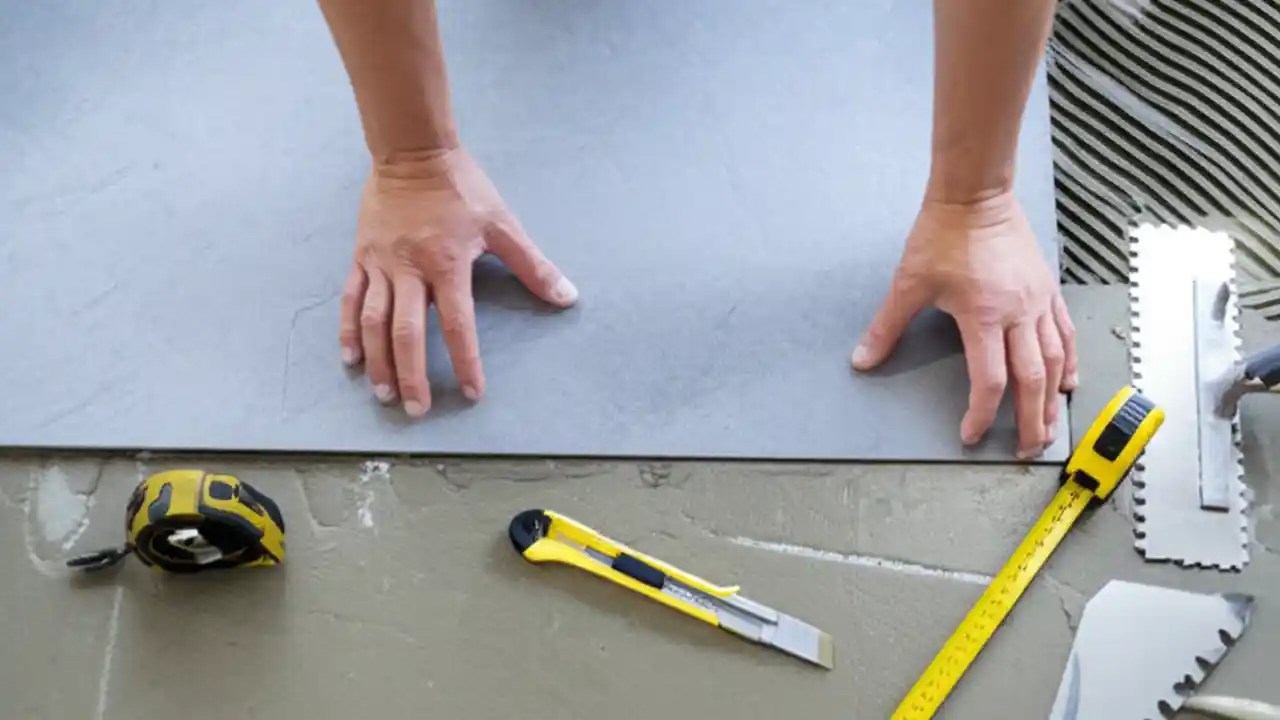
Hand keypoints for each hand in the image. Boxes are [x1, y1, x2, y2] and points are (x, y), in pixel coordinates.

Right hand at [339, 148, 577, 416]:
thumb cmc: (462, 188)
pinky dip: (349, 330)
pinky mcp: (361, 256)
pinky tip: (351, 359)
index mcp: (447, 264)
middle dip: (412, 375)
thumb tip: (567, 296)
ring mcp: (380, 264)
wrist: (412, 151)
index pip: (456, 325)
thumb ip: (533, 265)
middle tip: (416, 410)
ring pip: (373, 322)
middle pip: (406, 333)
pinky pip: (350, 299)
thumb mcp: (503, 224)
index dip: (465, 362)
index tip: (471, 393)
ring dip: (378, 361)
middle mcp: (409, 269)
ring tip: (385, 393)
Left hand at [851, 194, 1076, 458]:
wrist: (975, 196)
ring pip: (1056, 360)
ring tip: (1049, 425)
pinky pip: (1065, 333)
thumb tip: (862, 360)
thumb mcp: (908, 283)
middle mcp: (1018, 313)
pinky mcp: (1046, 289)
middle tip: (1026, 449)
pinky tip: (1067, 381)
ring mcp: (1037, 301)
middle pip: (1032, 380)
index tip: (971, 433)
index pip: (989, 380)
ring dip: (1053, 398)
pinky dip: (1068, 361)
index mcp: (983, 315)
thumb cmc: (943, 234)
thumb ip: (887, 326)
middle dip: (1030, 421)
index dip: (981, 413)